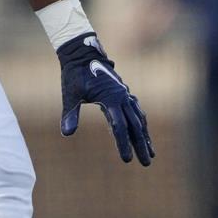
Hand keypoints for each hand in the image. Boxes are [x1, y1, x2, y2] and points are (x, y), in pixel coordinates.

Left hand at [57, 35, 153, 166]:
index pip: (119, 127)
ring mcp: (125, 95)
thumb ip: (70, 114)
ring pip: (139, 119)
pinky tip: (143, 133)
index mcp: (110, 99)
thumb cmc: (75, 75)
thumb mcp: (70, 94)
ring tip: (150, 153)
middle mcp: (122, 97)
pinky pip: (136, 112)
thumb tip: (66, 133)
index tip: (126, 160)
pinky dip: (141, 124)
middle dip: (140, 146)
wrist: (82, 53)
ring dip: (144, 137)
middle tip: (146, 164)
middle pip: (134, 126)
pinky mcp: (123, 94)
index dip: (123, 144)